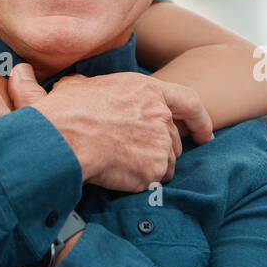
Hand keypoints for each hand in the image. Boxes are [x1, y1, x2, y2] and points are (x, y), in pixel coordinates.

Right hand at [15, 69, 212, 190]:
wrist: (61, 139)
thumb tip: (76, 85)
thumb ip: (90, 86)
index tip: (205, 134)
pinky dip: (142, 181)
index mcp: (147, 90)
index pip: (189, 102)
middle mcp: (160, 115)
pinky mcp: (153, 168)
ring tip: (121, 163)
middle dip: (160, 149)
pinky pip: (155, 180)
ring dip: (150, 166)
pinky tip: (121, 175)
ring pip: (166, 162)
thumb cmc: (65, 112)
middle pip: (173, 139)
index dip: (200, 120)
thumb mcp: (78, 86)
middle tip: (136, 154)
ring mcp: (159, 143)